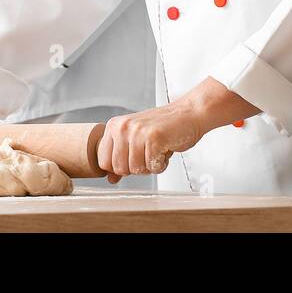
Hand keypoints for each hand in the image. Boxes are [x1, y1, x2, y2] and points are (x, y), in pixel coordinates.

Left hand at [97, 77, 257, 183]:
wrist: (188, 113)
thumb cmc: (163, 126)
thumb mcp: (135, 139)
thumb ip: (121, 157)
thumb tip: (110, 178)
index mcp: (114, 126)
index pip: (103, 161)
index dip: (119, 168)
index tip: (132, 159)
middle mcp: (123, 127)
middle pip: (120, 168)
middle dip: (137, 168)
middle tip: (148, 154)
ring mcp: (138, 132)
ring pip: (136, 169)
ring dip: (151, 166)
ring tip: (157, 150)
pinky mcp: (154, 138)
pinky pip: (153, 167)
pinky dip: (161, 164)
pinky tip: (165, 150)